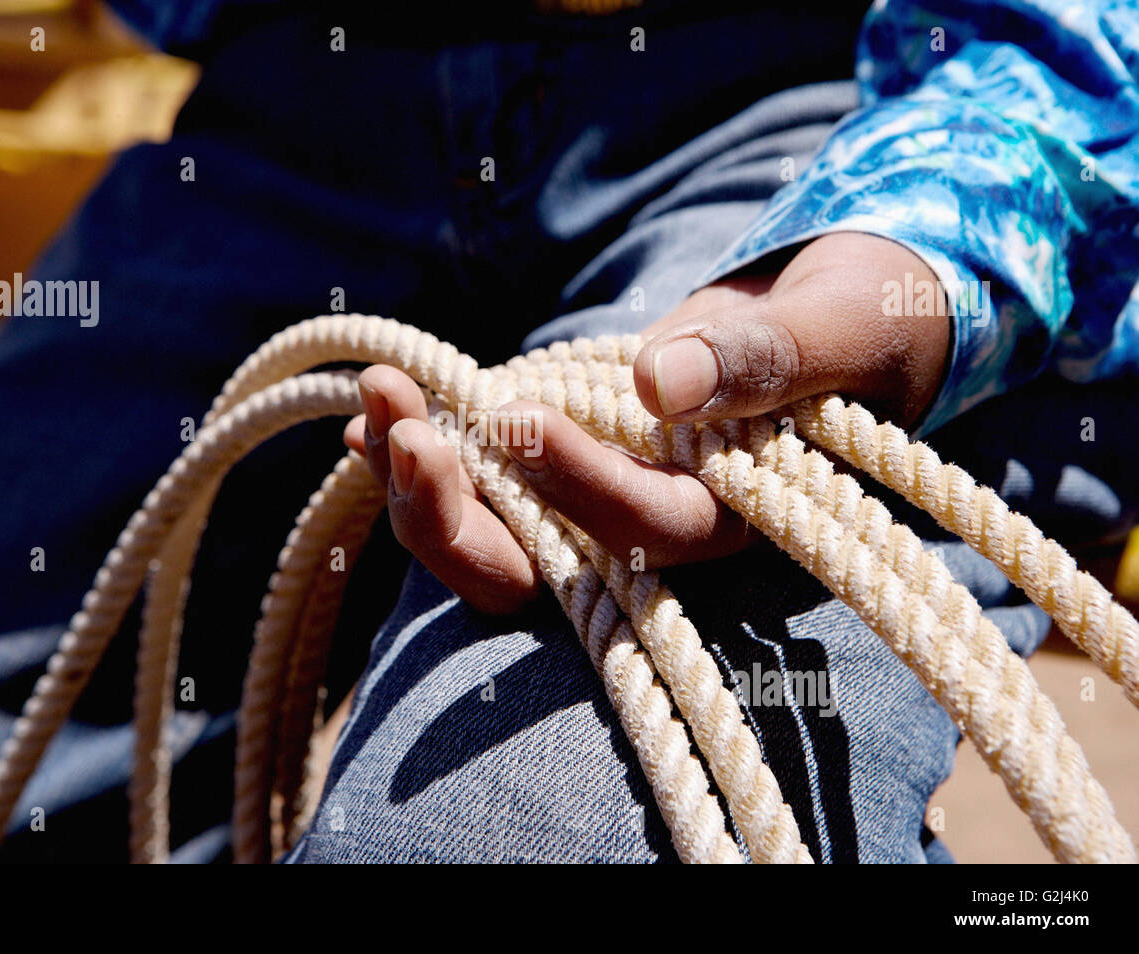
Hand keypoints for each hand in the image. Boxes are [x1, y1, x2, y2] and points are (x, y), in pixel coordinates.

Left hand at [343, 233, 949, 612]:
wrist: (831, 323)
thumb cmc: (857, 325)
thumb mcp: (836, 325)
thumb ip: (767, 356)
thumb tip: (660, 380)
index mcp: (731, 517)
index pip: (643, 529)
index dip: (575, 484)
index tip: (513, 416)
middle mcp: (652, 534)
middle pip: (536, 574)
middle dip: (454, 515)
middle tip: (400, 432)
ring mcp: (597, 508)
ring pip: (491, 543)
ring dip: (420, 484)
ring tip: (374, 403)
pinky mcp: (562, 473)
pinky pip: (479, 489)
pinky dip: (423, 457)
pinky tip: (374, 415)